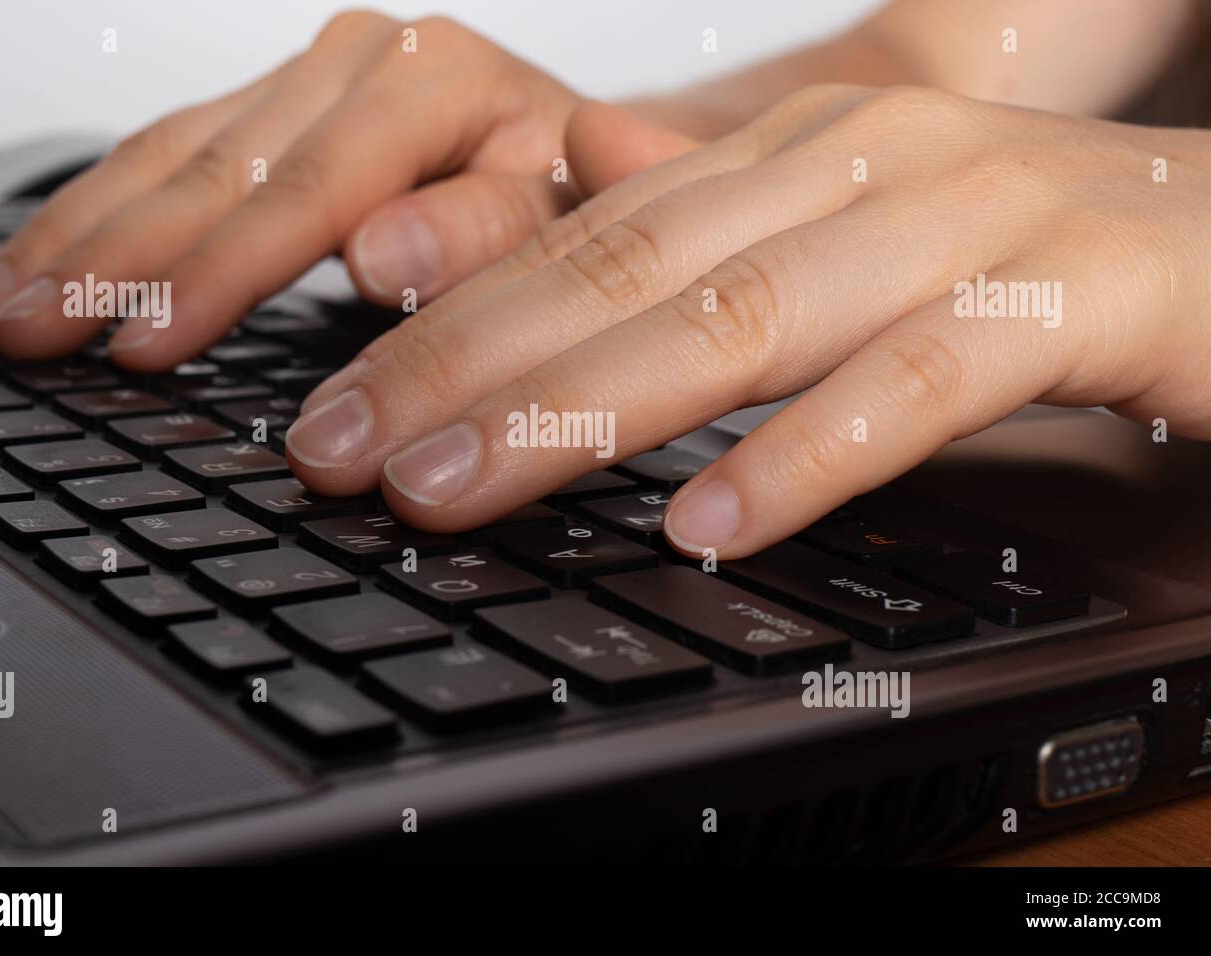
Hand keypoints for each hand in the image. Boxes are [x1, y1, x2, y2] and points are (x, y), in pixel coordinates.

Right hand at [0, 12, 689, 365]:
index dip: (221, 274)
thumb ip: (488, 234)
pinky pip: (170, 153)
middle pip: (213, 166)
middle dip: (109, 259)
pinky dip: (100, 212)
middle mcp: (358, 63)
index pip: (307, 188)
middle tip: (23, 334)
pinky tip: (49, 256)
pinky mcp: (278, 109)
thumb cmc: (582, 196)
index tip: (147, 345)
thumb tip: (377, 256)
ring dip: (76, 237)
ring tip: (2, 308)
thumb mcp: (570, 220)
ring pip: (168, 155)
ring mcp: (309, 81)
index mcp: (432, 80)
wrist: (592, 153)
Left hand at [284, 84, 1210, 557]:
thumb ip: (720, 212)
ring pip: (742, 318)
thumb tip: (586, 176)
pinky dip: (808, 459)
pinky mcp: (1076, 297)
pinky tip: (711, 528)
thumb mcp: (853, 218)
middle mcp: (862, 167)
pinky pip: (919, 384)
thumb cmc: (1039, 241)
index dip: (452, 324)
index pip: (586, 237)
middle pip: (628, 274)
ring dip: (588, 413)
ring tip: (466, 492)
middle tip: (350, 458)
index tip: (344, 410)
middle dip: (471, 370)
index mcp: (797, 153)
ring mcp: (966, 220)